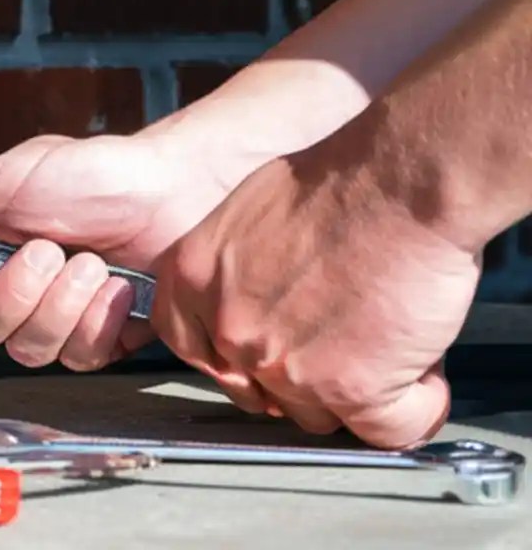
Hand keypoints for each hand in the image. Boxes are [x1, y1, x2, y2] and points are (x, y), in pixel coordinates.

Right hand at [0, 132, 233, 370]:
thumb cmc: (99, 174)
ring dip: (63, 303)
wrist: (178, 191)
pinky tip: (119, 288)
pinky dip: (100, 319)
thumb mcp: (14, 175)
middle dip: (16, 294)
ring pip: (27, 349)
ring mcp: (54, 317)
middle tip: (48, 250)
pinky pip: (78, 356)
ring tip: (93, 262)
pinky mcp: (96, 338)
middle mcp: (11, 288)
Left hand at [149, 150, 478, 448]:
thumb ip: (237, 266)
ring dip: (357, 391)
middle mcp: (230, 328)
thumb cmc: (342, 180)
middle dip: (301, 373)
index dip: (230, 355)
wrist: (403, 181)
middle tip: (341, 341)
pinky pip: (383, 431)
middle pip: (257, 388)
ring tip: (389, 342)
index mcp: (194, 278)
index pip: (188, 343)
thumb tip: (255, 294)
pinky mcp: (350, 388)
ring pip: (318, 414)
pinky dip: (413, 409)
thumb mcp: (253, 211)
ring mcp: (285, 365)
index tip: (258, 354)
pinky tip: (422, 372)